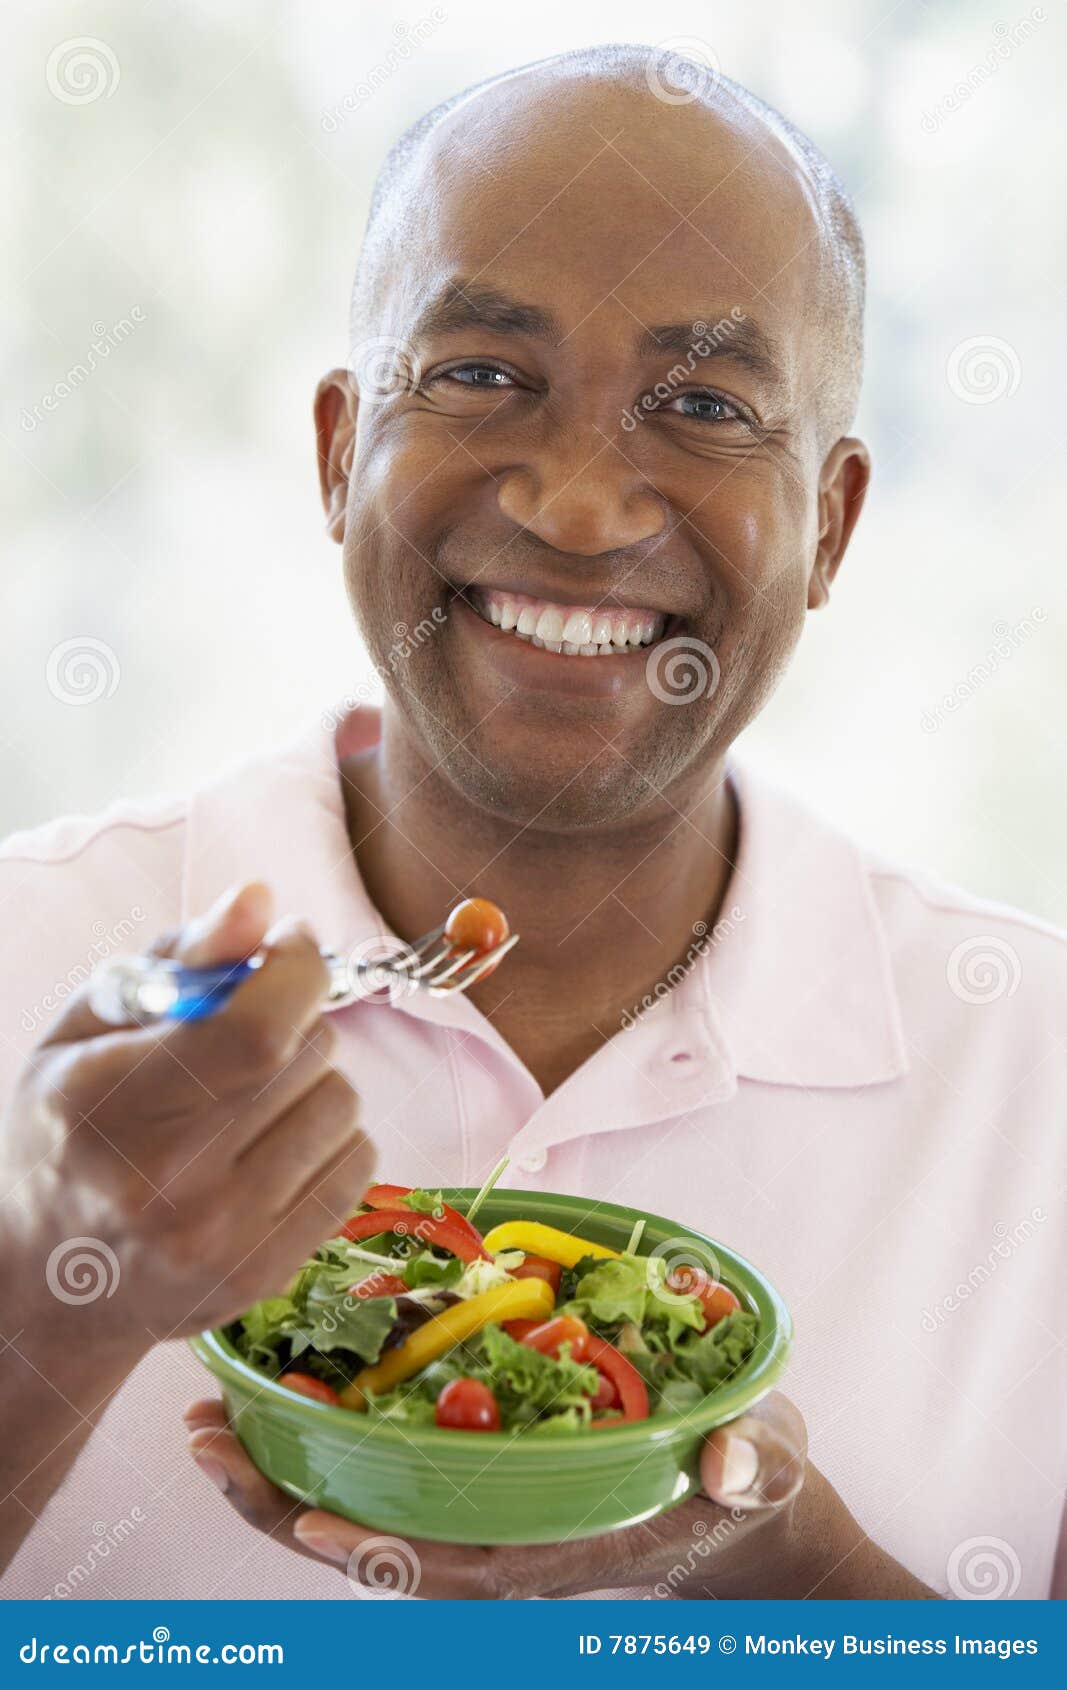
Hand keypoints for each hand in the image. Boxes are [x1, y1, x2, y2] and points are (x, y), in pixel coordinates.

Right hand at [2, 881, 374, 1348]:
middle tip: (246, 1037)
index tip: (291, 945)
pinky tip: (273, 1148)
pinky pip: (358, 1165)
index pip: (257, 1031)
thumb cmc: (68, 1132)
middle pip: (308, 1055)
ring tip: (251, 1100)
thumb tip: (259, 899)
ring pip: (342, 1104)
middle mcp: (165, 1182)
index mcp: (108, 1105)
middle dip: (294, 1020)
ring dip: (312, 1082)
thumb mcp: (89, 1029)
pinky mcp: (266, 1273)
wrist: (51, 1284)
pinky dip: (330, 1139)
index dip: (297, 971)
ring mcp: (221, 1238)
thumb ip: (179, 957)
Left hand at [184, 1391, 816, 1598]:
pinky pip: (388, 1485)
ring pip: (367, 1519)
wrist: (740, 1506)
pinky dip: (328, 1452)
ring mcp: (485, 1524)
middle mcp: (506, 1546)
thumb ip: (755, 1464)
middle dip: (283, 1506)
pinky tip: (284, 1405)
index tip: (305, 1516)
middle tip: (205, 1444)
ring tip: (211, 1422)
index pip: (454, 1566)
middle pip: (379, 1548)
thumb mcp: (766, 1465)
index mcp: (562, 1550)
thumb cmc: (746, 1481)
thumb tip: (731, 1467)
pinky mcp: (479, 1492)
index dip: (378, 1548)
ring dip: (282, 1478)